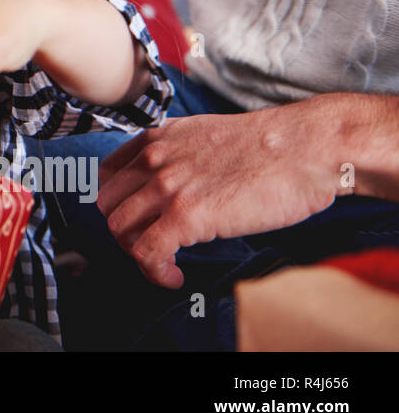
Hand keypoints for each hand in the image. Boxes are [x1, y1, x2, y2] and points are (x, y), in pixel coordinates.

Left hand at [97, 104, 343, 287]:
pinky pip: (146, 252)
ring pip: (120, 230)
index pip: (108, 175)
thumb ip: (180, 157)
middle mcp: (154, 159)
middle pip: (108, 205)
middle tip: (153, 245)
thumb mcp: (206, 137)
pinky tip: (175, 276)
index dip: (119, 203)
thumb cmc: (271, 147)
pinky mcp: (187, 215)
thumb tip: (178, 187)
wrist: (304, 146)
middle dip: (126, 231)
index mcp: (158, 138)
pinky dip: (154, 271)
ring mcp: (167, 187)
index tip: (137, 220)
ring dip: (137, 254)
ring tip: (165, 264)